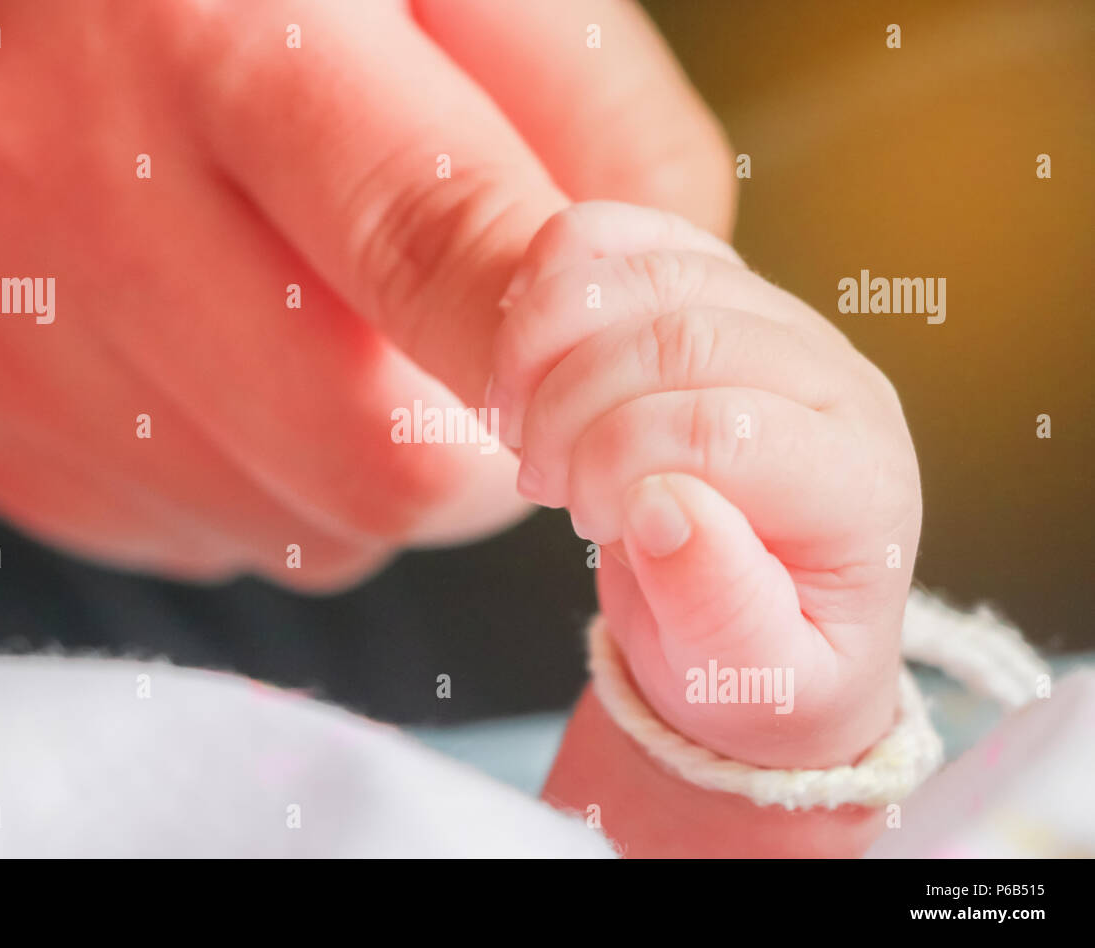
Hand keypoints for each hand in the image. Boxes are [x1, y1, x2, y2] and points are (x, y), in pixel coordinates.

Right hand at [0, 0, 732, 587]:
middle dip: (474, 436)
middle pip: (379, 456)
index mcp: (204, 30)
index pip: (432, 246)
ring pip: (300, 524)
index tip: (620, 402)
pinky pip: (204, 533)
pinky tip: (227, 353)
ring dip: (369, 458)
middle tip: (463, 342)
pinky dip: (267, 474)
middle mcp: (64, 189)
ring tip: (322, 318)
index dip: (559, 352)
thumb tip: (662, 295)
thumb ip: (583, 104)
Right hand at [491, 201, 921, 766]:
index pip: (727, 426)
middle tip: (539, 478)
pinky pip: (630, 233)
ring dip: (547, 339)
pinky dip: (556, 271)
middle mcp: (834, 379)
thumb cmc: (759, 663)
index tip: (584, 520)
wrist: (757, 624)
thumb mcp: (753, 685)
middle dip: (571, 406)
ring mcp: (776, 320)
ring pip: (652, 268)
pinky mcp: (717, 291)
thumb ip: (723, 612)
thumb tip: (666, 510)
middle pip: (682, 335)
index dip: (620, 462)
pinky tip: (523, 344)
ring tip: (519, 421)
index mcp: (858, 482)